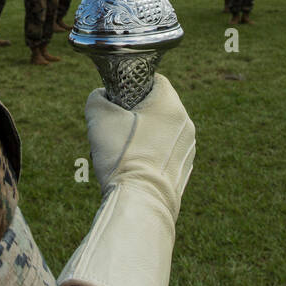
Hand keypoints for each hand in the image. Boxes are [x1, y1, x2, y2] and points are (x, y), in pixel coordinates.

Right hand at [84, 74, 194, 212]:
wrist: (141, 203)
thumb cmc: (122, 156)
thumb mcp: (99, 118)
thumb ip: (97, 98)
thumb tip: (100, 97)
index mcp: (171, 106)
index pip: (155, 81)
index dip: (132, 86)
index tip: (117, 101)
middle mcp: (186, 125)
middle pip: (156, 109)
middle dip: (132, 116)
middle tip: (113, 129)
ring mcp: (188, 149)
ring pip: (159, 132)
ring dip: (139, 137)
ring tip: (119, 153)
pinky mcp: (184, 170)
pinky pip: (163, 154)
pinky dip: (147, 156)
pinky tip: (131, 169)